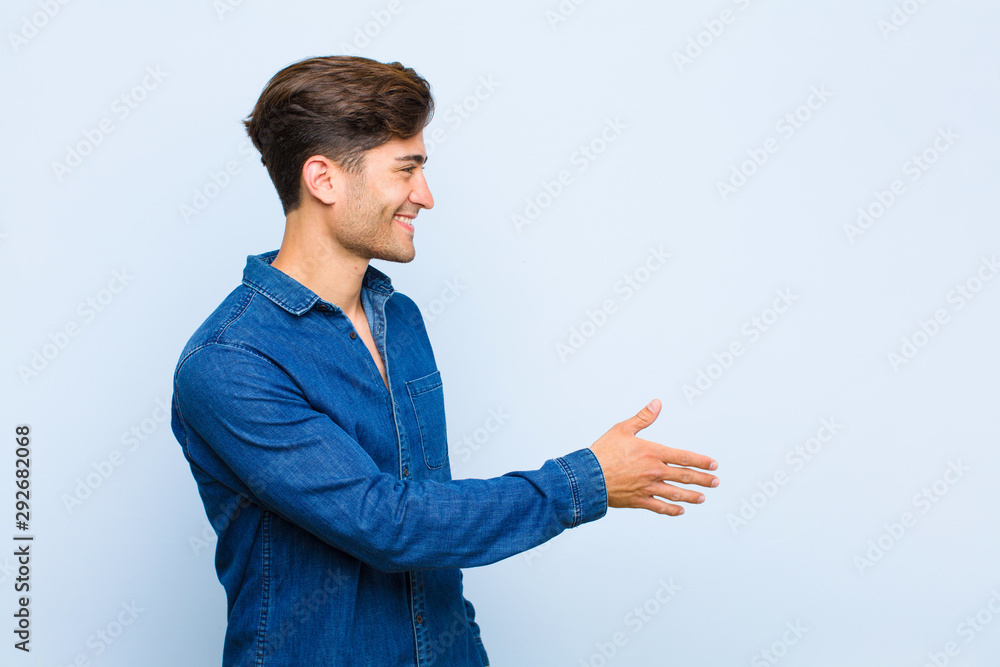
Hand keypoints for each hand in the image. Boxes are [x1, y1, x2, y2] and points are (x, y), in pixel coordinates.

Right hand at [590, 399, 718, 515]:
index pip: (684, 457)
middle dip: (702, 479)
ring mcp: (648, 488)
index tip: (713, 464)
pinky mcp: (638, 500)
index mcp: (653, 453)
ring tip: (702, 498)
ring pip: (676, 494)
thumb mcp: (622, 429)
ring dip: (692, 496)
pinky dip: (671, 510)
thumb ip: (643, 417)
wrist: (588, 477)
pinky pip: (659, 507)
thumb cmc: (603, 452)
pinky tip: (680, 510)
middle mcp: (654, 472)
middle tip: (715, 482)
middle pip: (685, 476)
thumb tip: (657, 403)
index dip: (701, 461)